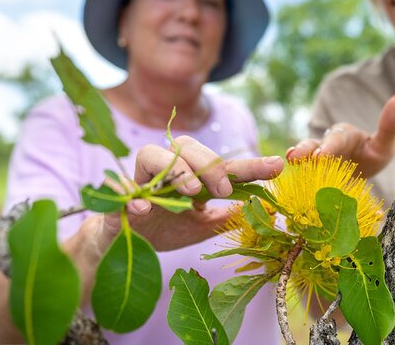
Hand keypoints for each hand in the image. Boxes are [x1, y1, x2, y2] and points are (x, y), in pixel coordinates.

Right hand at [99, 138, 284, 251]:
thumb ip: (227, 214)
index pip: (223, 167)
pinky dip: (132, 198)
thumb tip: (265, 207)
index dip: (250, 165)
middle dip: (209, 164)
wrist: (121, 247)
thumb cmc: (164, 229)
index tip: (277, 165)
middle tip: (221, 189)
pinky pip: (121, 192)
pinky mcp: (116, 202)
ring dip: (176, 169)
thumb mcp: (203, 225)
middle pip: (186, 146)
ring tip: (191, 191)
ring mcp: (141, 184)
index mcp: (191, 177)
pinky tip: (145, 209)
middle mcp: (166, 173)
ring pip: (151, 154)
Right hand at [286, 94, 394, 177]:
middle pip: (313, 145)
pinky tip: (295, 192)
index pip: (335, 140)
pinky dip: (299, 181)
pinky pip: (305, 177)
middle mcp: (326, 145)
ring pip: (305, 158)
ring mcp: (316, 161)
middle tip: (295, 157)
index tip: (322, 156)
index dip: (328, 147)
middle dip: (304, 150)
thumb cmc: (372, 152)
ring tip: (289, 164)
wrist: (362, 167)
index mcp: (343, 136)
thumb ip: (389, 126)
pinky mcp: (312, 176)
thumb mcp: (383, 143)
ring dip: (298, 161)